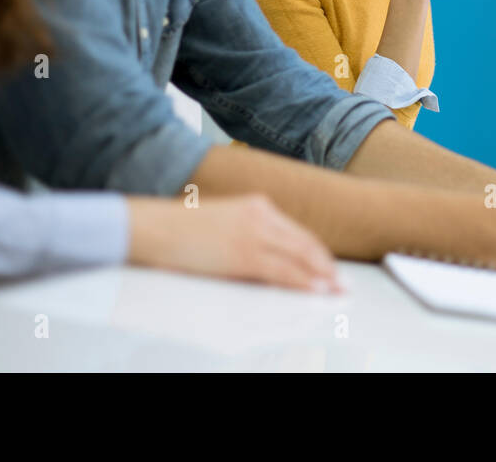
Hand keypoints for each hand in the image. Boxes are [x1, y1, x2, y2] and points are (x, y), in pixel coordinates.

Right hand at [126, 194, 340, 291]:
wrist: (153, 227)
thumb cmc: (179, 229)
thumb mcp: (223, 223)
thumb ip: (249, 234)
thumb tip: (268, 259)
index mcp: (257, 205)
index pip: (298, 232)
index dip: (318, 253)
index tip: (330, 267)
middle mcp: (261, 215)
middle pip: (305, 243)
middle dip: (326, 266)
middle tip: (342, 283)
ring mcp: (254, 234)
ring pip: (299, 257)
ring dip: (321, 276)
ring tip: (335, 290)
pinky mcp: (244, 254)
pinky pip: (282, 271)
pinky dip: (302, 282)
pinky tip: (314, 290)